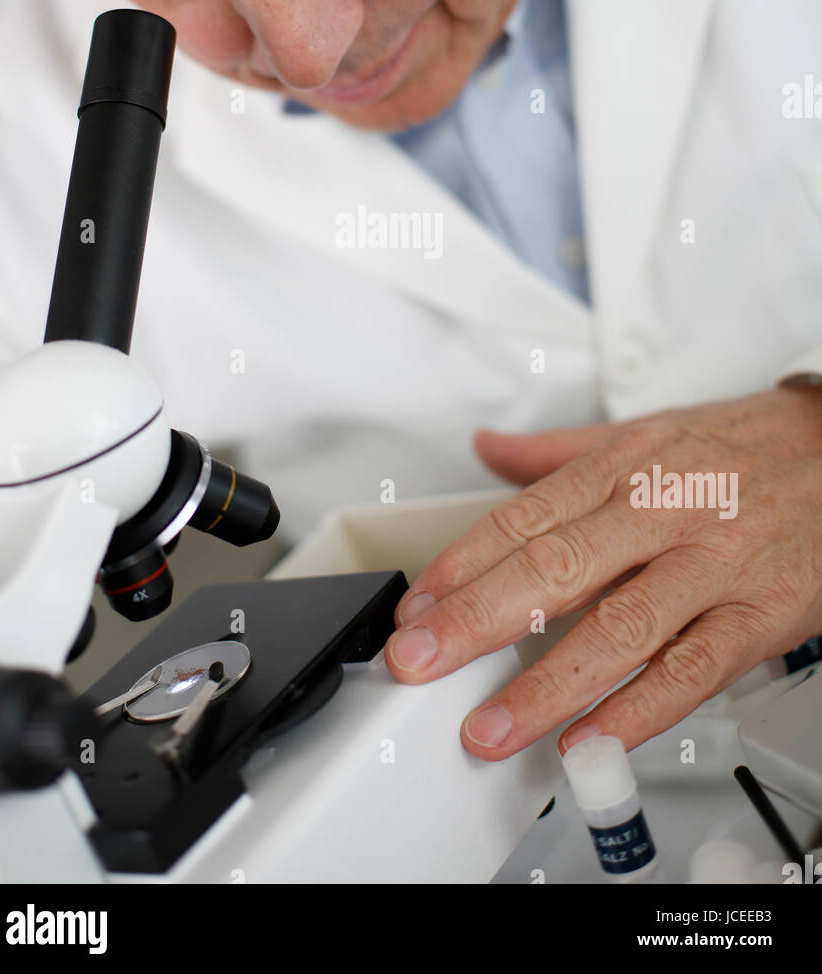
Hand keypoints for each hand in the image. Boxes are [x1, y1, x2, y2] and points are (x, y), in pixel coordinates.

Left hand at [384, 387, 821, 758]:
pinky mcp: (758, 613)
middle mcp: (658, 512)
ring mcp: (709, 565)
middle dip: (476, 622)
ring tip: (491, 727)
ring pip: (618, 628)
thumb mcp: (643, 434)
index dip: (461, 568)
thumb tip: (488, 448)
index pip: (523, 520)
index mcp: (621, 468)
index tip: (416, 611)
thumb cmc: (738, 449)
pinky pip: (693, 668)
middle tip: (420, 662)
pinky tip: (593, 740)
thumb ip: (557, 453)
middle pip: (554, 571)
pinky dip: (641, 709)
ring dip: (546, 684)